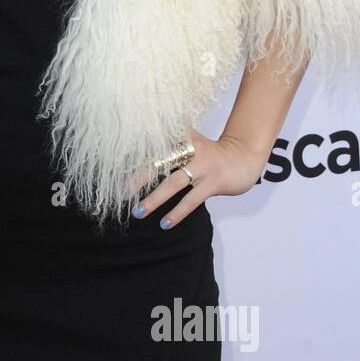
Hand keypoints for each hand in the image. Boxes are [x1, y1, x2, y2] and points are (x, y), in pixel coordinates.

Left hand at [132, 128, 266, 229]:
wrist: (245, 156)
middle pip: (158, 162)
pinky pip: (191, 199)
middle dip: (137, 179)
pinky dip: (177, 212)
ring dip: (153, 199)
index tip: (114, 166)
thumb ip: (168, 147)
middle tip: (121, 194)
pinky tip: (165, 223)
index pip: (153, 144)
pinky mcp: (214, 182)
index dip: (134, 154)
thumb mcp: (190, 143)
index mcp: (181, 136)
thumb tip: (138, 161)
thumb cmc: (211, 153)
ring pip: (172, 183)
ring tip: (138, 213)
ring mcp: (203, 165)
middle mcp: (190, 148)